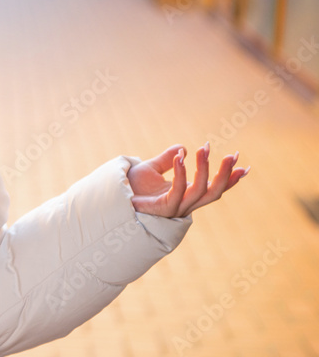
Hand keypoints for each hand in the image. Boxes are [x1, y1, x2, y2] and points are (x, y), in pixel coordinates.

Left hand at [127, 143, 248, 217]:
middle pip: (214, 193)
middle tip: (233, 155)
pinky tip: (180, 157)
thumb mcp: (151, 169)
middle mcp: (184, 204)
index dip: (231, 180)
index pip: (214, 189)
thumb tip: (182, 147)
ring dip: (205, 169)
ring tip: (203, 148)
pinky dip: (181, 173)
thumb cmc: (130, 188)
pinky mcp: (163, 208)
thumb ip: (167, 159)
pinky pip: (178, 191)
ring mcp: (175, 208)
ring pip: (200, 191)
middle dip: (226, 174)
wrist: (111, 200)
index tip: (245, 165)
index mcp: (186, 196)